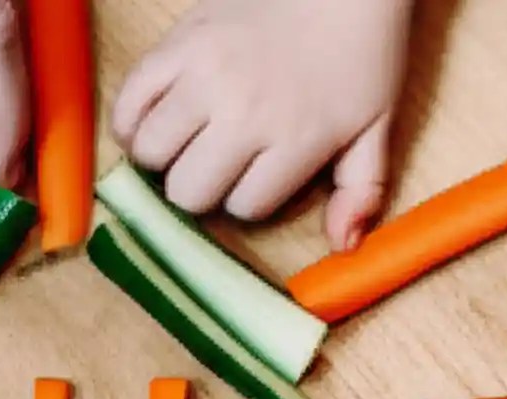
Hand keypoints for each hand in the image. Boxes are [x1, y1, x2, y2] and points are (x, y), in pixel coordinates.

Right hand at [112, 0, 412, 250]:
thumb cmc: (360, 52)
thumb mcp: (377, 124)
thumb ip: (362, 189)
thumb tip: (343, 245)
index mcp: (295, 138)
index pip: (243, 206)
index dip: (246, 199)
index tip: (254, 178)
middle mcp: (244, 113)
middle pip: (188, 190)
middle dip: (198, 189)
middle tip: (211, 167)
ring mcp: (204, 77)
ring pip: (152, 152)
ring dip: (161, 159)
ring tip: (180, 146)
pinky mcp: (177, 45)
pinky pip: (129, 102)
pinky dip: (130, 122)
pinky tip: (149, 124)